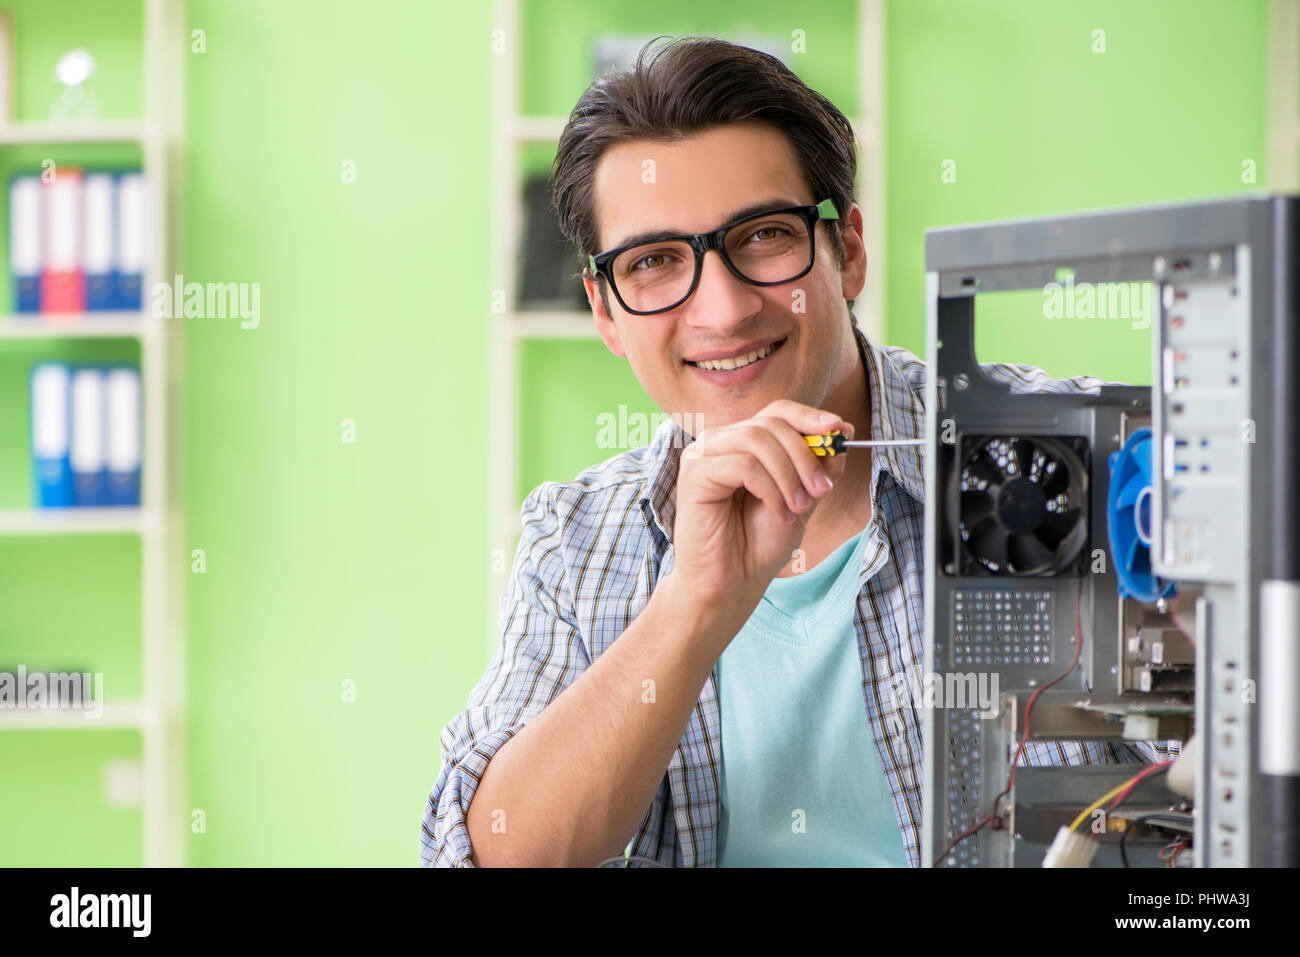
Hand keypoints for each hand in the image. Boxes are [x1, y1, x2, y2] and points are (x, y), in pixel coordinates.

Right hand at [668, 400, 853, 624]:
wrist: (732, 584)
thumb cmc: (758, 544)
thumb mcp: (803, 498)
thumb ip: (819, 464)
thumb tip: (843, 426)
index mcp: (742, 443)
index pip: (777, 411)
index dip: (810, 416)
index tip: (840, 430)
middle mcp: (720, 443)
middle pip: (770, 423)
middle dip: (805, 454)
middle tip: (822, 489)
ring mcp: (702, 456)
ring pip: (757, 439)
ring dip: (788, 474)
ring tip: (798, 508)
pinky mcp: (693, 474)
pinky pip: (742, 464)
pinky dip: (769, 490)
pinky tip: (777, 513)